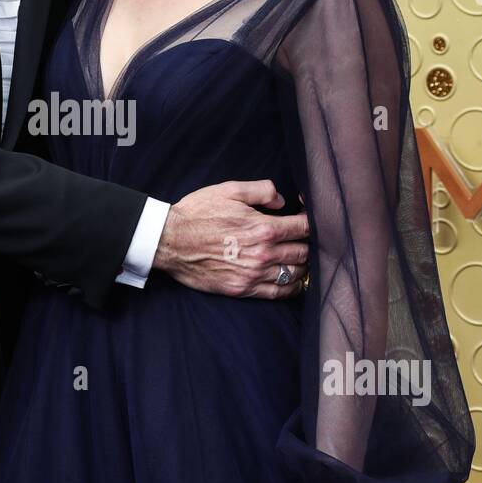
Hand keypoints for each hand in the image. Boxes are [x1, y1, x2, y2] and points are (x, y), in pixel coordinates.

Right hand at [153, 179, 308, 298]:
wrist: (170, 241)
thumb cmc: (198, 213)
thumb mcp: (229, 189)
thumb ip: (262, 190)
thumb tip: (282, 202)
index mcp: (264, 228)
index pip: (304, 227)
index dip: (311, 220)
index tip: (306, 218)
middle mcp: (263, 254)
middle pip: (304, 252)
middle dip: (308, 243)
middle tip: (302, 238)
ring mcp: (254, 274)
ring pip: (295, 273)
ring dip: (302, 265)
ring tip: (298, 257)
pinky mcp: (242, 289)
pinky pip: (278, 293)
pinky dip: (291, 287)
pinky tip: (292, 280)